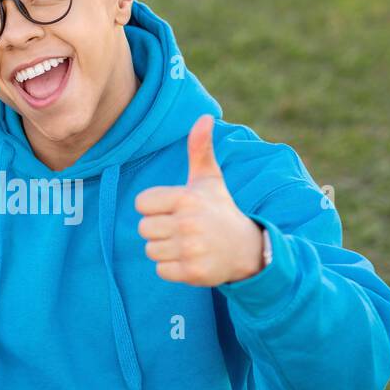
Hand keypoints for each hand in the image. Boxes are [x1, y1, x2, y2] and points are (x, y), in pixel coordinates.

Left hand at [134, 114, 264, 286]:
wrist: (247, 249)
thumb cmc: (221, 210)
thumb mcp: (210, 180)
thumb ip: (200, 149)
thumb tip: (204, 116)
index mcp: (186, 198)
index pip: (141, 204)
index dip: (155, 207)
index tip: (175, 209)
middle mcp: (188, 223)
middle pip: (143, 229)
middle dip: (159, 229)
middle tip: (182, 228)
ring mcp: (191, 249)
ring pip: (151, 251)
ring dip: (165, 249)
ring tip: (187, 243)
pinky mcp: (193, 272)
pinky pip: (161, 270)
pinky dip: (173, 268)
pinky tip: (191, 258)